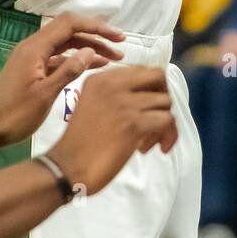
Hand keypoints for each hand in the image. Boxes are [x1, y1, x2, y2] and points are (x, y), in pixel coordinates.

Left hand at [0, 14, 124, 147]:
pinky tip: (95, 67)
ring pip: (66, 44)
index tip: (117, 36)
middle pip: (69, 31)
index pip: (69, 24)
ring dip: (88, 48)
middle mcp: (33, 46)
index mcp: (35, 48)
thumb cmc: (14, 115)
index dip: (96, 27)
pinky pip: (59, 58)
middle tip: (120, 45)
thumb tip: (90, 51)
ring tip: (114, 58)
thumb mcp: (45, 95)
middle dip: (95, 35)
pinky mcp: (34, 70)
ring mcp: (33, 58)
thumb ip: (69, 71)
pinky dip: (77, 60)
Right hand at [49, 66, 176, 195]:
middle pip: (158, 76)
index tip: (146, 110)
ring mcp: (124, 102)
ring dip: (164, 123)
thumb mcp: (92, 105)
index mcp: (100, 78)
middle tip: (159, 118)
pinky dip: (168, 135)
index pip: (140, 71)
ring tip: (150, 142)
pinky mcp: (134, 123)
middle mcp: (113, 84)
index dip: (150, 89)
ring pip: (166, 101)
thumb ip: (114, 96)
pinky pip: (168, 120)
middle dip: (164, 96)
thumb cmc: (80, 143)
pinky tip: (154, 149)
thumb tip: (148, 97)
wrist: (68, 166)